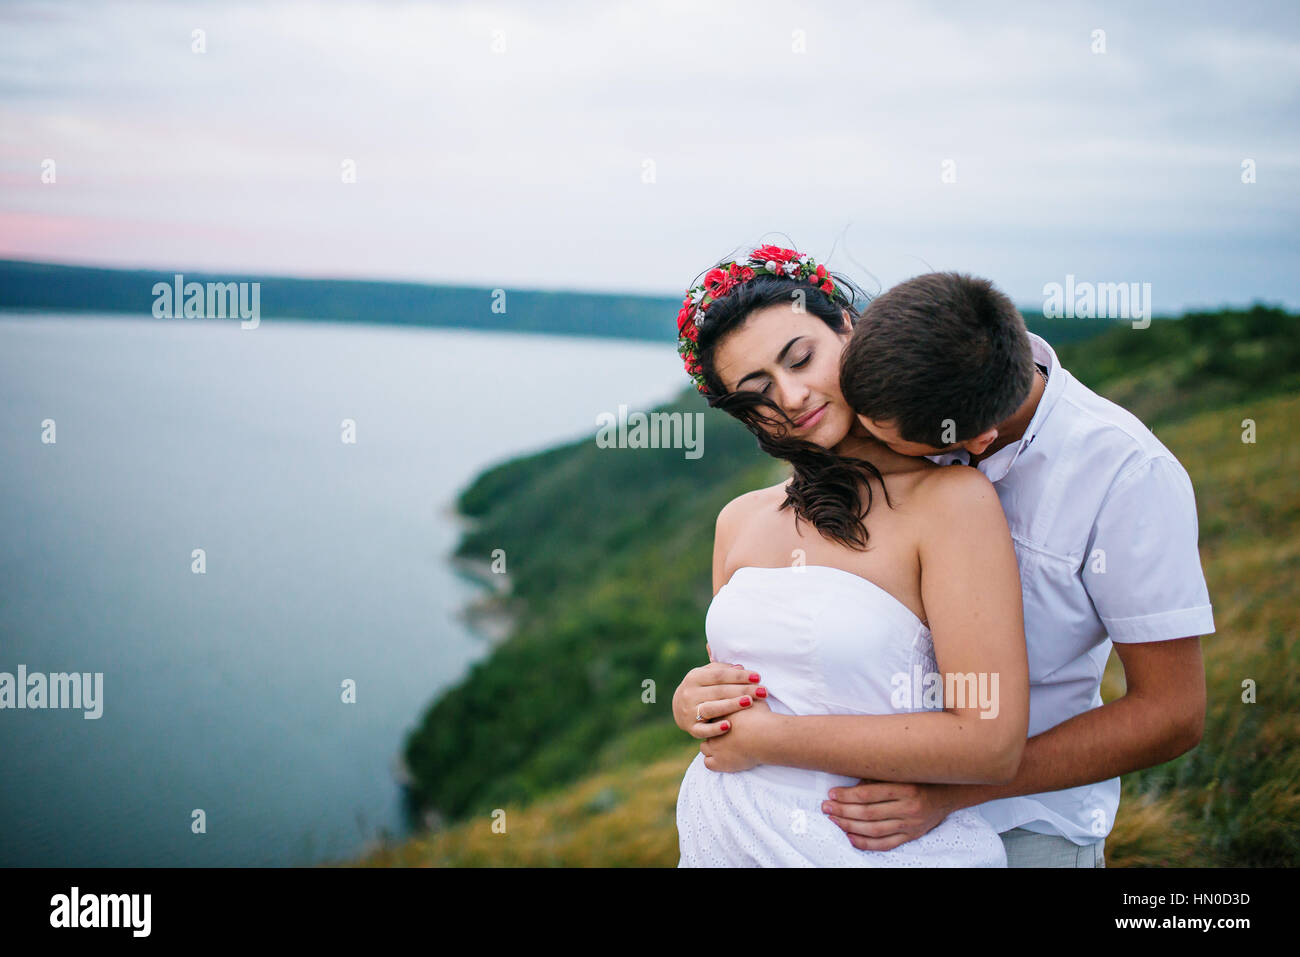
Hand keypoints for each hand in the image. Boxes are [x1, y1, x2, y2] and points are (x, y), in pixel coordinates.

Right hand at [671, 659, 766, 738]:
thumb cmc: (701, 688)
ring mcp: (688, 711)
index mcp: (694, 677)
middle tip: (763, 691)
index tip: (758, 677)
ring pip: (712, 708)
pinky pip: (703, 730)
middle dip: (743, 690)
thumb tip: (740, 667)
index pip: (719, 675)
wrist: (678, 708)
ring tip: (749, 702)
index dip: (739, 676)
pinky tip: (729, 726)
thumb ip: (721, 670)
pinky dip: (715, 729)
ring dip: (731, 705)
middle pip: (719, 691)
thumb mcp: (706, 675)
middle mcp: (689, 693)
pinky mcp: (690, 728)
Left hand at [699, 695, 773, 771]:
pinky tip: (722, 759)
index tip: (727, 719)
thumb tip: (757, 689)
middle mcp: (711, 729)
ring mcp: (713, 746)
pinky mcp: (718, 762)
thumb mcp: (757, 700)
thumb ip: (752, 694)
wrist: (763, 736)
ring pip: (705, 746)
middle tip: (724, 732)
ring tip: (723, 746)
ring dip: (712, 746)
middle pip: (706, 730)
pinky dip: (713, 761)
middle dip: (713, 730)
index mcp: (718, 712)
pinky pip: (708, 763)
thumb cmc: (761, 717)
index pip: (712, 714)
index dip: (719, 717)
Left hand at [821, 781, 959, 850]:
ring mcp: (911, 825)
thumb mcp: (902, 771)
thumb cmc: (920, 777)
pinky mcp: (911, 836)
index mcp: (906, 787)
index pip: (869, 794)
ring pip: (874, 830)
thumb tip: (850, 785)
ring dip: (849, 826)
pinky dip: (866, 843)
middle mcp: (909, 808)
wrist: (948, 793)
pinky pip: (885, 844)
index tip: (832, 793)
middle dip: (843, 811)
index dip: (847, 795)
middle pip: (868, 813)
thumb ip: (878, 777)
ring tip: (834, 819)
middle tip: (826, 807)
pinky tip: (850, 837)